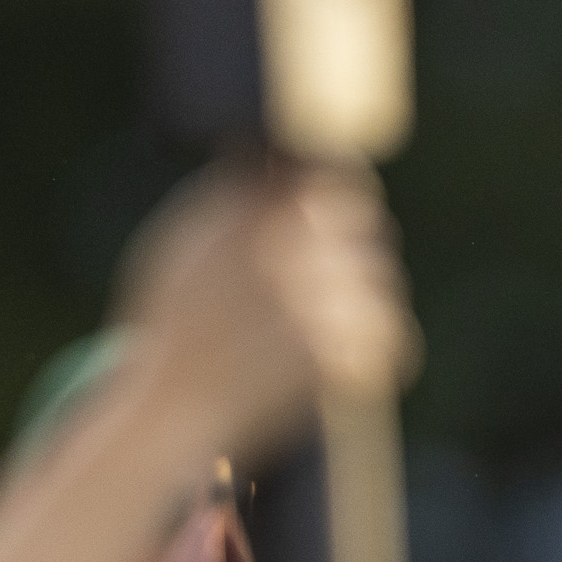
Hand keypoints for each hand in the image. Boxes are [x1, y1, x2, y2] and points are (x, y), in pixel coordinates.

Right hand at [113, 161, 417, 466]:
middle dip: (361, 253)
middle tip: (345, 276)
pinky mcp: (331, 356)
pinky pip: (392, 340)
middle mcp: (282, 250)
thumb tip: (279, 154)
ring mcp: (310, 303)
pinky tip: (364, 358)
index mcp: (249, 213)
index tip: (348, 215)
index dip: (350, 199)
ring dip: (372, 306)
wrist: (169, 406)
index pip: (340, 183)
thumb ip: (235, 196)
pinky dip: (384, 353)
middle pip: (371, 230)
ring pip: (386, 287)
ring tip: (344, 327)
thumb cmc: (173, 324)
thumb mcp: (182, 242)